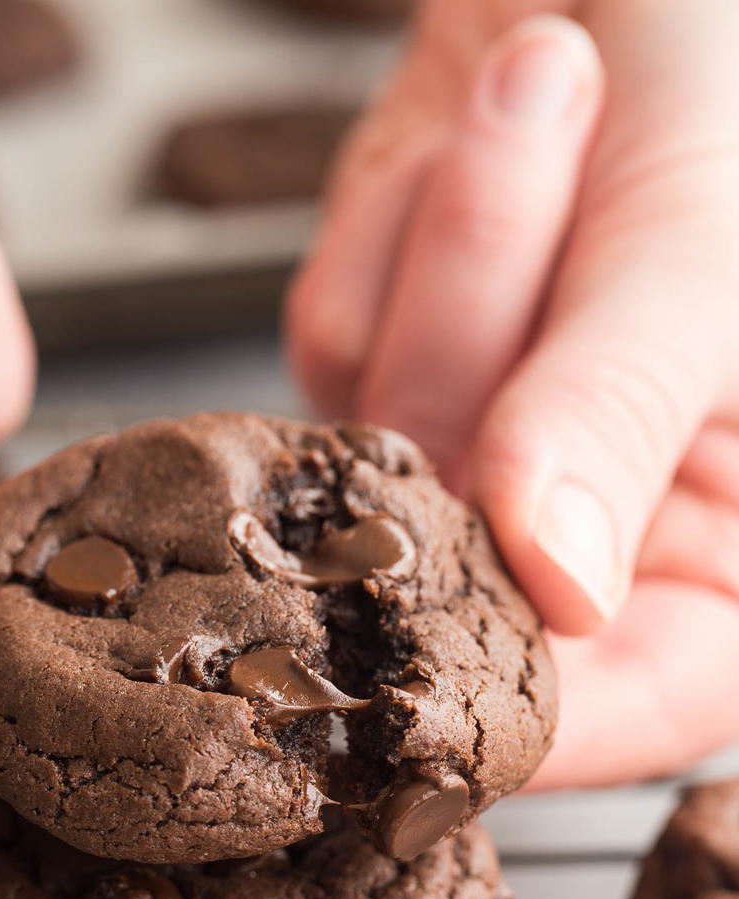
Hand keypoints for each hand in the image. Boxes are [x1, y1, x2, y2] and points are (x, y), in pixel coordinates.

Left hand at [288, 0, 738, 787]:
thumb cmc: (732, 62)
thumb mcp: (706, 242)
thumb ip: (614, 409)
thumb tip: (551, 582)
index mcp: (730, 549)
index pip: (637, 699)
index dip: (536, 696)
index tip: (434, 660)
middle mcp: (606, 523)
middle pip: (471, 572)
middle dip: (486, 362)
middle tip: (556, 156)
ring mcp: (487, 450)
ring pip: (382, 447)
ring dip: (452, 251)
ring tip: (551, 82)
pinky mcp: (397, 361)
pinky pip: (335, 338)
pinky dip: (390, 223)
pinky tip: (478, 125)